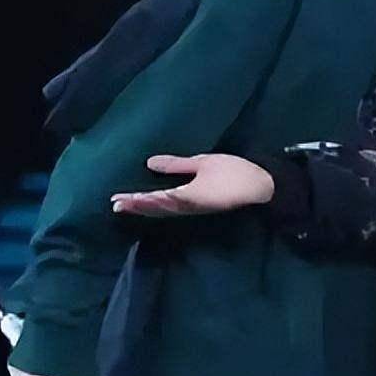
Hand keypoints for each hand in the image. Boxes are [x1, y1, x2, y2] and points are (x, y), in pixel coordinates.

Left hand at [110, 153, 274, 216]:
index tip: (117, 199)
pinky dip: (157, 208)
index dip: (134, 199)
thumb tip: (150, 163)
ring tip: (129, 205)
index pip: (152, 199)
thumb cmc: (234, 173)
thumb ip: (177, 164)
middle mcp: (184, 208)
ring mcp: (192, 210)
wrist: (260, 190)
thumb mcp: (205, 163)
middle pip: (154, 209)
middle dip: (135, 206)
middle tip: (115, 204)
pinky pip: (172, 210)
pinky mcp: (199, 207)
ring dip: (144, 208)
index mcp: (184, 197)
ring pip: (162, 211)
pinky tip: (154, 204)